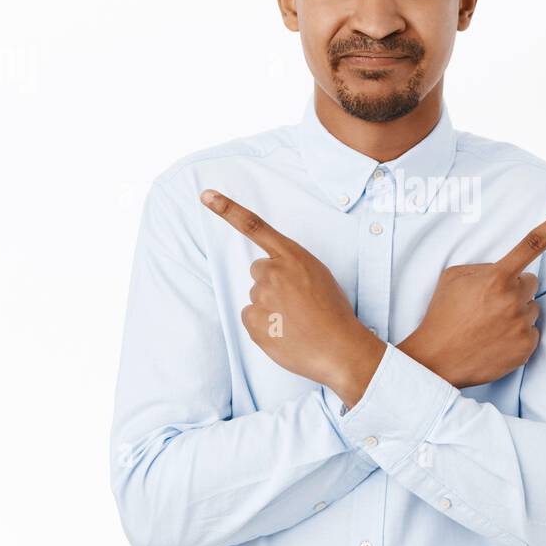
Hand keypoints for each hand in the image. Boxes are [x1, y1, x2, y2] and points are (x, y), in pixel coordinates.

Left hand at [200, 189, 385, 407]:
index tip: (206, 196)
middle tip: (295, 302)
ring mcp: (262, 297)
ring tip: (296, 322)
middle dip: (272, 284)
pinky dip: (264, 326)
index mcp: (294, 256)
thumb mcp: (319, 276)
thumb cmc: (334, 314)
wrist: (339, 349)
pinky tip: (285, 333)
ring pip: (257, 297)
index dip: (228, 209)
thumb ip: (293, 267)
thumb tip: (272, 275)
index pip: (255, 226)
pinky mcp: (253, 322)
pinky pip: (251, 318)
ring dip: (270, 308)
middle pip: (259, 271)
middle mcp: (274, 272)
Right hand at [397, 203, 545, 388]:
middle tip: (490, 303)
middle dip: (515, 289)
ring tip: (489, 325)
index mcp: (498, 277)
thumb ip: (484, 268)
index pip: (532, 244)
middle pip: (530, 283)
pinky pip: (531, 333)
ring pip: (531, 308)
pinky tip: (495, 340)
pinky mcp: (525, 348)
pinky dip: (517, 335)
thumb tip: (503, 271)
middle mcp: (514, 299)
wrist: (436, 359)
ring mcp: (521, 325)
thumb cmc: (442, 314)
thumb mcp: (454, 278)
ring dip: (516, 312)